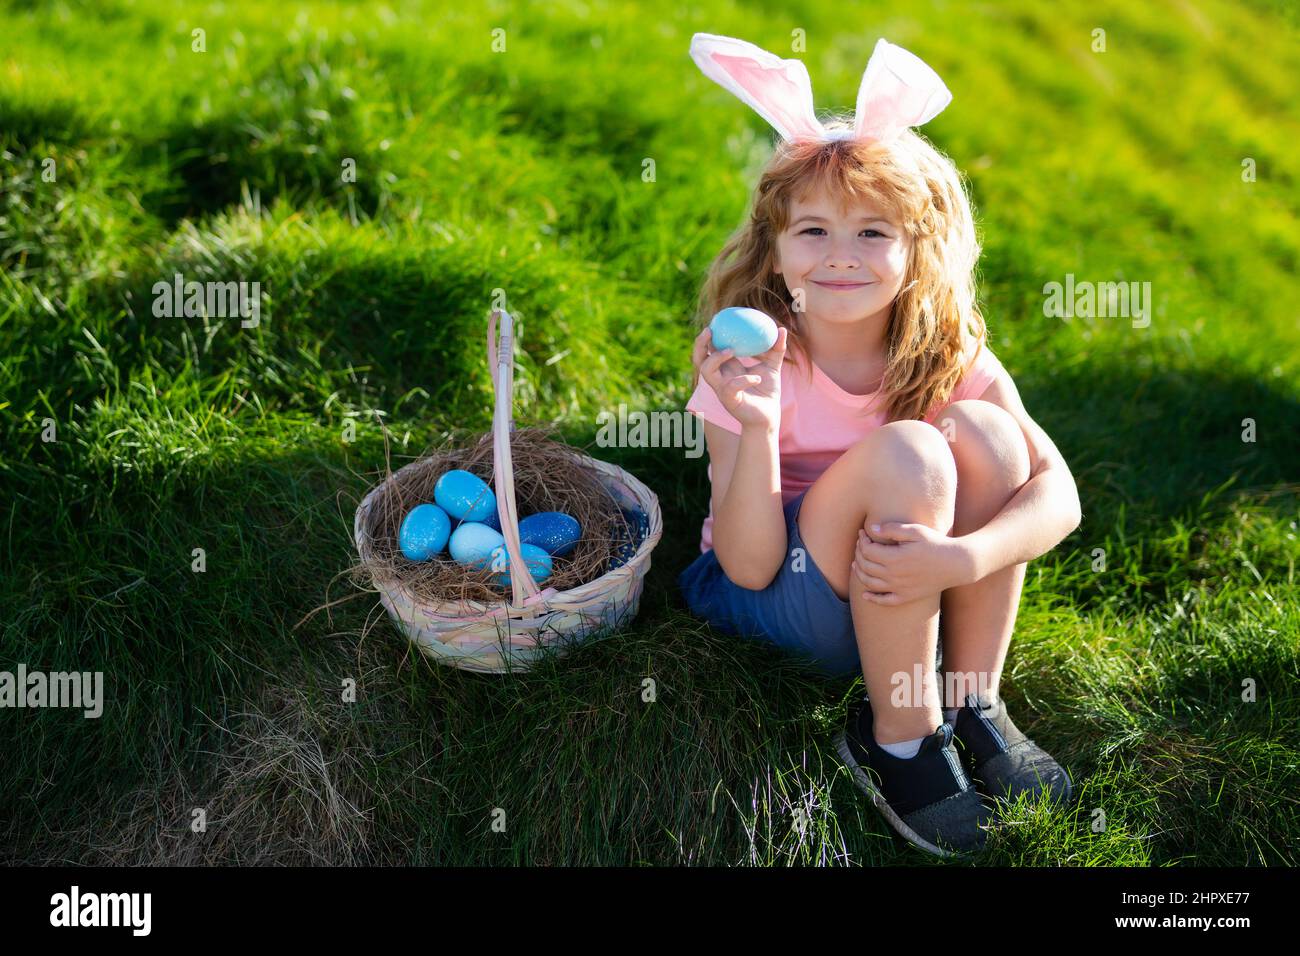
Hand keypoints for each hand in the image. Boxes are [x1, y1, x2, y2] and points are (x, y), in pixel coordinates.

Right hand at [691, 325, 786, 431]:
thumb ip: (776, 348)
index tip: (715, 320)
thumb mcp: (773, 366)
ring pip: (707, 372)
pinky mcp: (729, 401)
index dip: (708, 336)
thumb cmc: (767, 391)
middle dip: (700, 344)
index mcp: (727, 367)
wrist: (769, 416)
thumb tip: (782, 329)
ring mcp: (722, 389)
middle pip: (699, 359)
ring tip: (731, 350)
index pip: (710, 350)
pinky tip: (757, 377)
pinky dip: (744, 379)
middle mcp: (720, 377)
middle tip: (709, 330)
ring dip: (716, 358)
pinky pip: (730, 387)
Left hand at [852, 523, 977, 605]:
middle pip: (866, 566)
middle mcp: (894, 575)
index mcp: (894, 558)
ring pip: (870, 583)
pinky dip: (872, 599)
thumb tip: (871, 528)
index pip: (867, 550)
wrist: (956, 564)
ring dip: (859, 573)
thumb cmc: (936, 544)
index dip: (862, 540)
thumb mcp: (915, 531)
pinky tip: (865, 595)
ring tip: (857, 563)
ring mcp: (899, 588)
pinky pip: (885, 601)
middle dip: (859, 553)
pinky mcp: (906, 597)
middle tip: (860, 544)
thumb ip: (892, 529)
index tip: (863, 532)